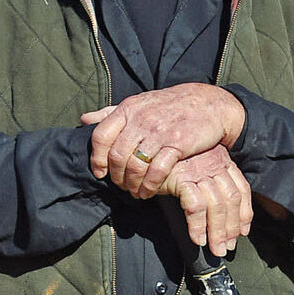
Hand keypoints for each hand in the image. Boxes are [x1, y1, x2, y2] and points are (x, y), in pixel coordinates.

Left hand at [82, 84, 245, 198]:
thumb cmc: (170, 106)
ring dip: (133, 185)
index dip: (97, 158)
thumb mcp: (139, 103)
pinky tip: (149, 191)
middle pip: (117, 156)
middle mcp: (141, 119)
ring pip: (135, 166)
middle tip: (122, 186)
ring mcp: (160, 131)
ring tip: (136, 191)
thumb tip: (85, 120)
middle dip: (117, 177)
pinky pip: (157, 171)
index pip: (101, 135)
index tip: (100, 172)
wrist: (208, 104)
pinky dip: (150, 186)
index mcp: (129, 108)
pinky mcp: (177, 143)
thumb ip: (111, 112)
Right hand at [158, 144, 252, 254]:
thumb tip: (221, 214)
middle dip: (232, 227)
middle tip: (228, 246)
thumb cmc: (169, 162)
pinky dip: (198, 226)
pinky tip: (197, 238)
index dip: (245, 212)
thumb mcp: (195, 167)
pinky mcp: (181, 178)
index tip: (243, 231)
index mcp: (220, 161)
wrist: (144, 150)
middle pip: (231, 199)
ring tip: (215, 248)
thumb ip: (209, 182)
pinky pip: (195, 206)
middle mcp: (213, 164)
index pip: (241, 189)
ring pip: (217, 205)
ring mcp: (198, 170)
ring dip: (218, 231)